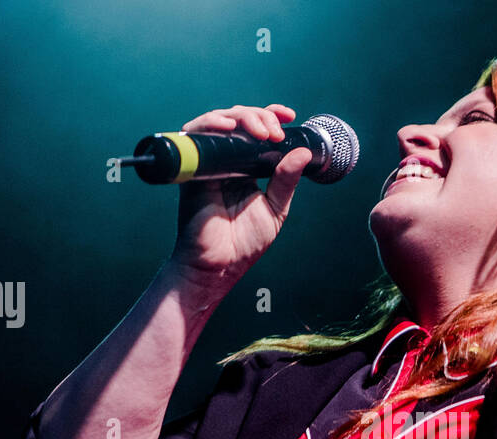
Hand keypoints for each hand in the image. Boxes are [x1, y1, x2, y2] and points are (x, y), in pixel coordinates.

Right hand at [169, 103, 313, 284]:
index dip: (270, 115)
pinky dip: (211, 124)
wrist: (219, 265)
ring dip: (241, 117)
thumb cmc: (244, 243)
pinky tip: (229, 127)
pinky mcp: (192, 168)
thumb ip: (286, 180)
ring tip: (260, 131)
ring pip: (219, 120)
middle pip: (240, 120)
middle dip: (260, 117)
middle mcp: (227, 160)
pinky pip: (195, 135)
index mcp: (247, 167)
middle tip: (275, 132)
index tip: (289, 116)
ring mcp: (209, 162)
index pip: (257, 130)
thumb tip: (303, 152)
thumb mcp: (275, 208)